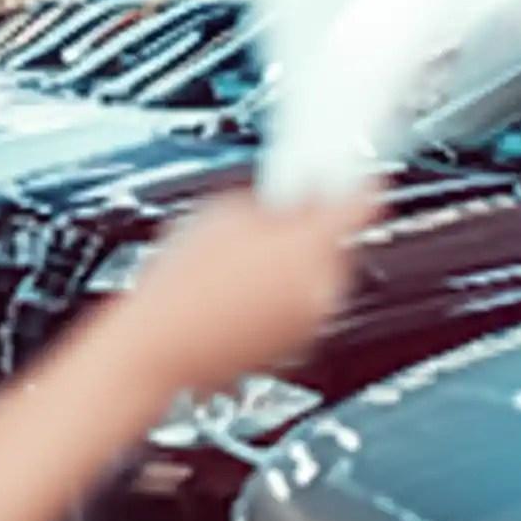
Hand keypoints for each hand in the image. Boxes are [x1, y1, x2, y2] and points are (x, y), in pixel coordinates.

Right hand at [99, 187, 379, 393]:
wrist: (158, 349)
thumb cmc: (178, 288)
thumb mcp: (224, 213)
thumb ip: (273, 199)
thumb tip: (295, 190)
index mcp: (310, 247)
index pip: (362, 201)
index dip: (357, 180)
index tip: (355, 171)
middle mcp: (321, 288)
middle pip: (337, 240)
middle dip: (311, 226)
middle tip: (273, 218)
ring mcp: (311, 321)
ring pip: (320, 273)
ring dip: (296, 261)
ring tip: (244, 261)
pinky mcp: (297, 344)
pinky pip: (302, 304)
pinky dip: (283, 292)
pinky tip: (241, 289)